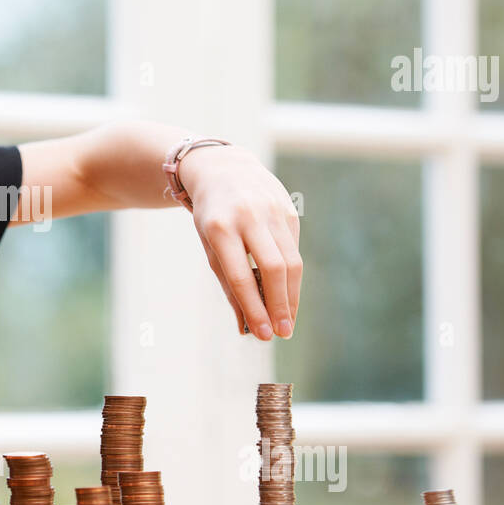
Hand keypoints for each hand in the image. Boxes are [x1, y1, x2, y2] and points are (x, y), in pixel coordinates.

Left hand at [177, 144, 301, 339]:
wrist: (224, 169)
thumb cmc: (212, 216)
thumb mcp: (209, 245)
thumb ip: (228, 282)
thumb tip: (246, 324)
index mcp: (220, 228)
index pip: (240, 275)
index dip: (253, 307)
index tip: (261, 334)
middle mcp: (248, 218)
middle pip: (273, 268)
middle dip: (280, 305)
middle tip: (282, 333)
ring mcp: (271, 211)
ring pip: (291, 260)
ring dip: (291, 296)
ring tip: (287, 321)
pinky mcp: (288, 210)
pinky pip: (294, 249)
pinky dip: (292, 277)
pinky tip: (288, 295)